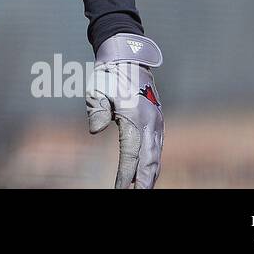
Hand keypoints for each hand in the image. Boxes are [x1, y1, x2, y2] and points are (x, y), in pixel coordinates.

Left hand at [85, 33, 163, 187]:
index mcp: (135, 116)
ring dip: (150, 176)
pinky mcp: (157, 121)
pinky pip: (156, 148)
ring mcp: (157, 122)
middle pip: (150, 161)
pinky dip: (152, 164)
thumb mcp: (96, 88)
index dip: (125, 175)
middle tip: (135, 196)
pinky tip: (146, 175)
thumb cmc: (108, 74)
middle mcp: (151, 122)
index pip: (131, 154)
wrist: (128, 56)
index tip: (118, 189)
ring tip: (141, 190)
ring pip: (156, 157)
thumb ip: (95, 110)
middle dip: (144, 183)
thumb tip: (95, 130)